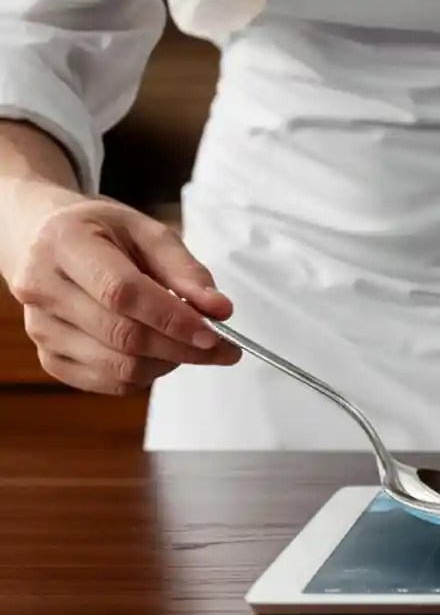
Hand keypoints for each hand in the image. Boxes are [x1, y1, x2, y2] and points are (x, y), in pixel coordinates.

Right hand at [4, 196, 239, 394]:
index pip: (122, 293)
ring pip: (118, 367)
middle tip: (224, 349)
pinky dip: (145, 375)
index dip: (172, 318)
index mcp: (65, 244)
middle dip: (182, 348)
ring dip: (167, 362)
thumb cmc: (103, 234)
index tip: (214, 333)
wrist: (44, 241)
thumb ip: (185, 270)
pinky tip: (159, 353)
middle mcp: (43, 288)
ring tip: (188, 344)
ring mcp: (40, 329)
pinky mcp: (49, 358)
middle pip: (123, 336)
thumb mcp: (148, 232)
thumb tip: (219, 310)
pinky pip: (108, 382)